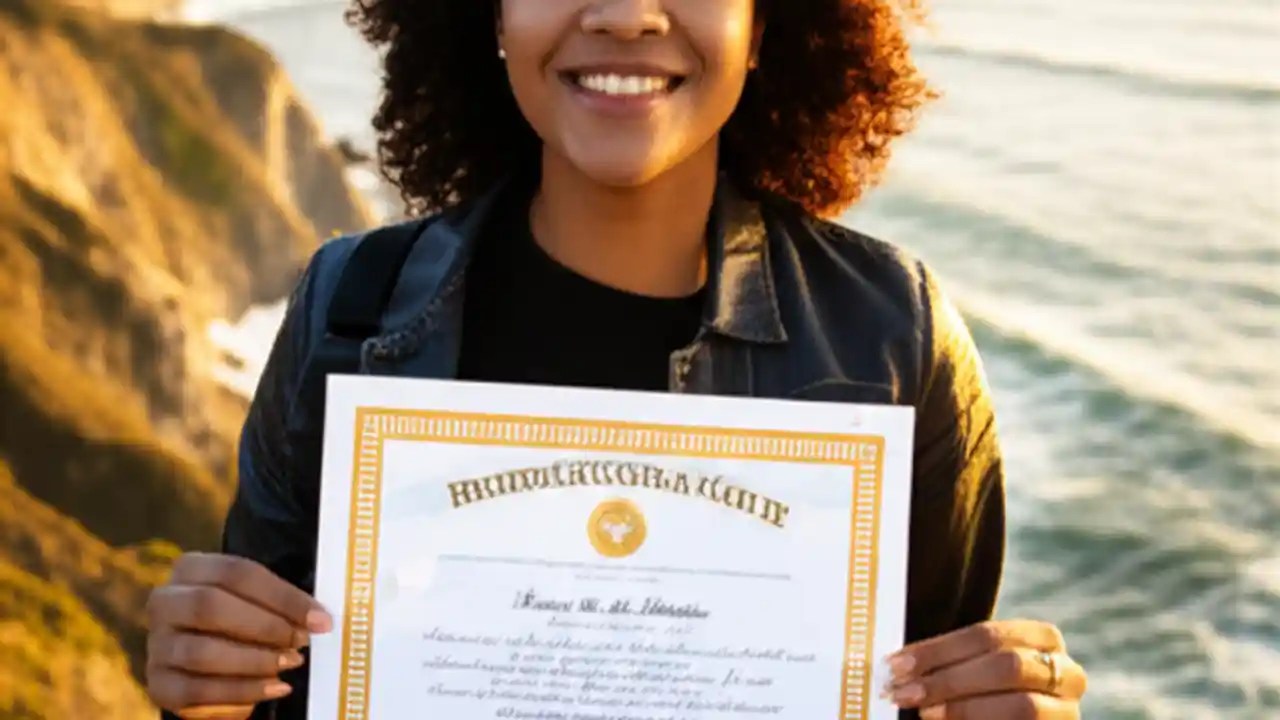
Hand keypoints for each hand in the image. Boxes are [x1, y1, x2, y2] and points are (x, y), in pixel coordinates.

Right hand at [145, 553, 333, 719]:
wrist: (207, 661)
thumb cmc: (241, 622)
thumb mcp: (256, 603)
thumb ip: (280, 605)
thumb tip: (319, 619)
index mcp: (191, 569)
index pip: (237, 573)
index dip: (282, 596)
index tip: (319, 618)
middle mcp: (165, 602)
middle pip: (210, 606)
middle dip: (264, 626)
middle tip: (301, 641)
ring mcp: (157, 644)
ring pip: (202, 652)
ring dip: (255, 661)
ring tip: (290, 664)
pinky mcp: (158, 684)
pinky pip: (197, 691)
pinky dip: (241, 692)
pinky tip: (275, 688)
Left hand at [882, 619, 1086, 718]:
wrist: (1011, 718)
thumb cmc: (987, 691)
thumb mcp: (974, 668)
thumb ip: (949, 663)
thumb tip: (896, 665)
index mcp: (1043, 638)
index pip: (986, 635)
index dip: (938, 650)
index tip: (896, 664)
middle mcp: (1067, 671)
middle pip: (1006, 667)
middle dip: (949, 680)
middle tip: (904, 691)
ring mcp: (1069, 709)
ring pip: (1022, 706)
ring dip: (965, 708)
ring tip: (925, 713)